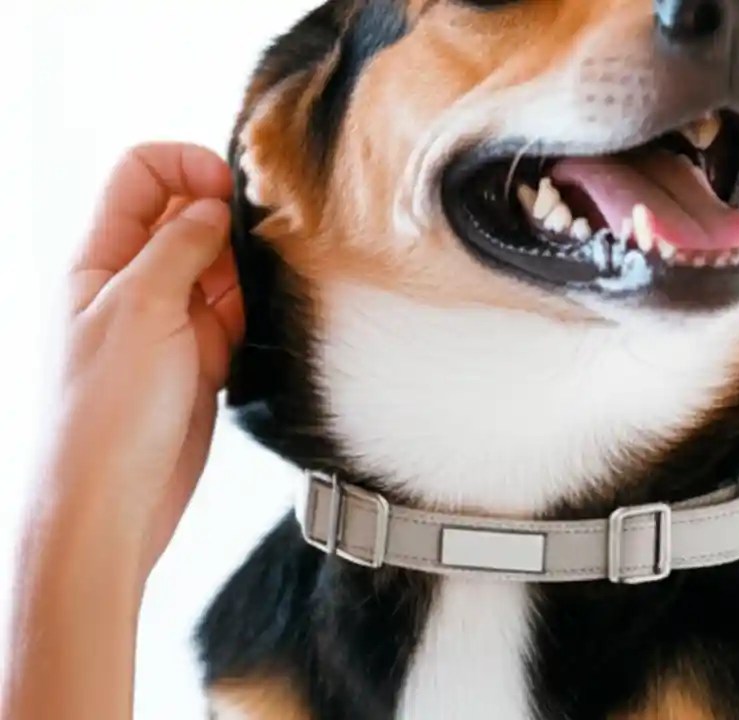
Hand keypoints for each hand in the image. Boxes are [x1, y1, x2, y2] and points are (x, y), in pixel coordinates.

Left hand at [51, 142, 241, 575]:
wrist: (111, 504)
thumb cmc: (103, 417)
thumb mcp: (140, 310)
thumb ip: (178, 247)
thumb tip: (212, 204)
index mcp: (99, 261)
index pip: (140, 176)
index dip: (186, 166)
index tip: (231, 187)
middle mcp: (132, 285)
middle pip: (184, 216)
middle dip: (227, 214)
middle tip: (266, 232)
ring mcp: (168, 323)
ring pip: (217, 266)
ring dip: (247, 263)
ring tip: (272, 277)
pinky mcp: (199, 359)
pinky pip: (235, 314)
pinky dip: (257, 307)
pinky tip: (271, 313)